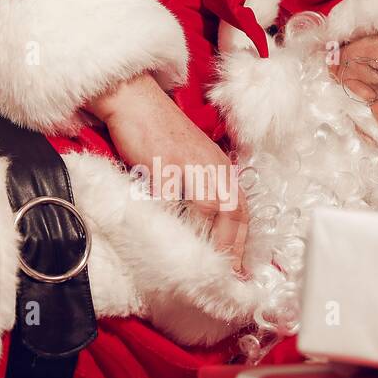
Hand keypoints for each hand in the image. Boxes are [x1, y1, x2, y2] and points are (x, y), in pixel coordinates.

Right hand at [87, 75, 249, 271]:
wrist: (135, 98)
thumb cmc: (158, 131)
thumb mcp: (188, 160)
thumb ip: (197, 189)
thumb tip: (200, 226)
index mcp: (220, 166)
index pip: (240, 209)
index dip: (242, 241)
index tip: (240, 270)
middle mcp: (213, 166)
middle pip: (231, 213)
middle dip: (231, 248)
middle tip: (228, 278)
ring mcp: (191, 165)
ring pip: (210, 210)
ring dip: (211, 242)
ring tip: (207, 269)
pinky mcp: (166, 166)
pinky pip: (175, 202)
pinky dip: (178, 225)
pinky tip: (174, 244)